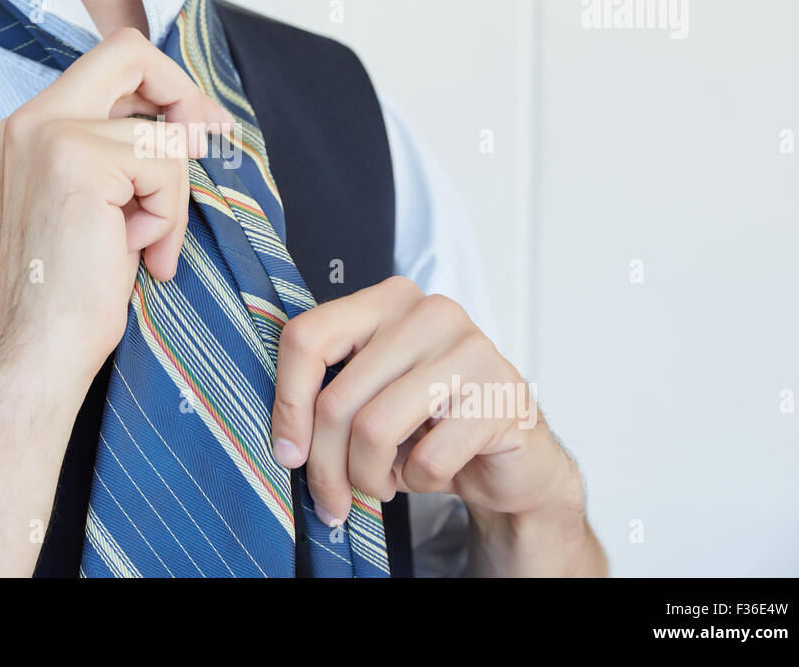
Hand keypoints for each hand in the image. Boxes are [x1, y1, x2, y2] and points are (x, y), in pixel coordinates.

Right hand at [0, 27, 232, 390]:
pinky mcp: (77, 160)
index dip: (166, 84)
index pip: (113, 59)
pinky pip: (164, 167)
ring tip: (145, 244)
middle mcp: (33, 119)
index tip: (198, 127)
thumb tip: (195, 120)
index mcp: (34, 125)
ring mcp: (51, 134)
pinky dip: (167, 216)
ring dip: (172, 196)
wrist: (40, 346)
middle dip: (183, 94)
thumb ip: (133, 150)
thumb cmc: (75, 287)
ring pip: (161, 132)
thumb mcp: (109, 201)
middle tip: (209, 140)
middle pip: (129, 50)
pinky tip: (137, 252)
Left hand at [270, 276, 605, 574]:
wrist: (513, 457)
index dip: (287, 404)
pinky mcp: (499, 395)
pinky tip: (433, 473)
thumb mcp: (373, 395)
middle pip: (336, 399)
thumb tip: (285, 444)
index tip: (288, 452)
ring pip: (374, 431)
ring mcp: (469, 349)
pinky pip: (427, 460)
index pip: (307, 338)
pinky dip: (419, 483)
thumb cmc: (431, 423)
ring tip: (383, 483)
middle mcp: (428, 312)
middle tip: (333, 499)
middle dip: (326, 466)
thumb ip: (330, 395)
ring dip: (369, 478)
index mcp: (387, 300)